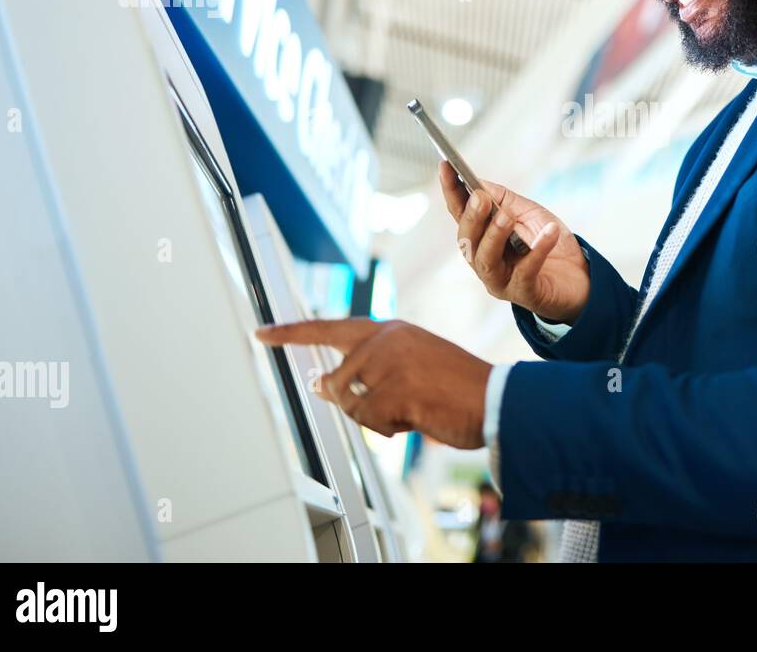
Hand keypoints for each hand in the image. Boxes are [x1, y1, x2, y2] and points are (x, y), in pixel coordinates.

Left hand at [255, 318, 490, 449]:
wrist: (494, 399)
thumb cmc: (455, 389)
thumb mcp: (410, 367)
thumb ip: (368, 370)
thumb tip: (319, 386)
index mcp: (389, 329)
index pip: (328, 328)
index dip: (291, 333)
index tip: (262, 333)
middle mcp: (383, 338)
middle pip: (334, 381)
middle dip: (353, 403)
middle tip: (396, 405)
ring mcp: (385, 362)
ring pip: (348, 404)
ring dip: (376, 417)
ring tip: (414, 408)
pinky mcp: (390, 387)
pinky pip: (367, 421)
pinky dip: (389, 428)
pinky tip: (417, 417)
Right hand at [439, 160, 589, 322]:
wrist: (581, 277)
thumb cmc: (548, 243)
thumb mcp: (527, 213)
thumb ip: (504, 201)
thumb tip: (479, 184)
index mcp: (481, 238)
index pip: (460, 213)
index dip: (451, 191)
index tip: (446, 165)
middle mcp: (483, 261)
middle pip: (467, 240)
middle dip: (472, 217)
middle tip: (480, 198)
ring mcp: (500, 280)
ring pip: (486, 259)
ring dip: (494, 235)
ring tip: (507, 217)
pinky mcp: (524, 293)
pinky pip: (527, 271)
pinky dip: (538, 249)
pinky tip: (549, 232)